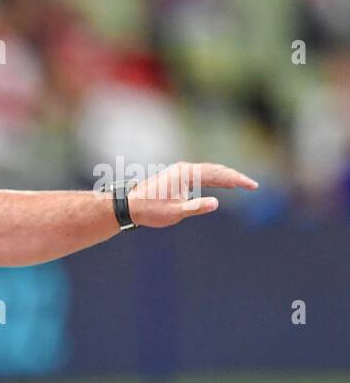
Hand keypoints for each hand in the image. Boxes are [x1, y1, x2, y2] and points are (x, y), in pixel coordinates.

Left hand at [126, 161, 258, 227]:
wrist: (129, 205)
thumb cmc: (150, 210)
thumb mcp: (174, 213)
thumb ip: (196, 207)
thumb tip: (216, 202)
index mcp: (186, 174)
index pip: (218, 174)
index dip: (237, 180)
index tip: (252, 186)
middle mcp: (185, 169)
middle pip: (217, 170)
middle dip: (235, 177)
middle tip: (253, 185)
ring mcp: (181, 172)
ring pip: (210, 171)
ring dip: (226, 177)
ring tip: (243, 184)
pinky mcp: (178, 177)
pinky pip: (202, 175)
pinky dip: (215, 179)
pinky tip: (223, 184)